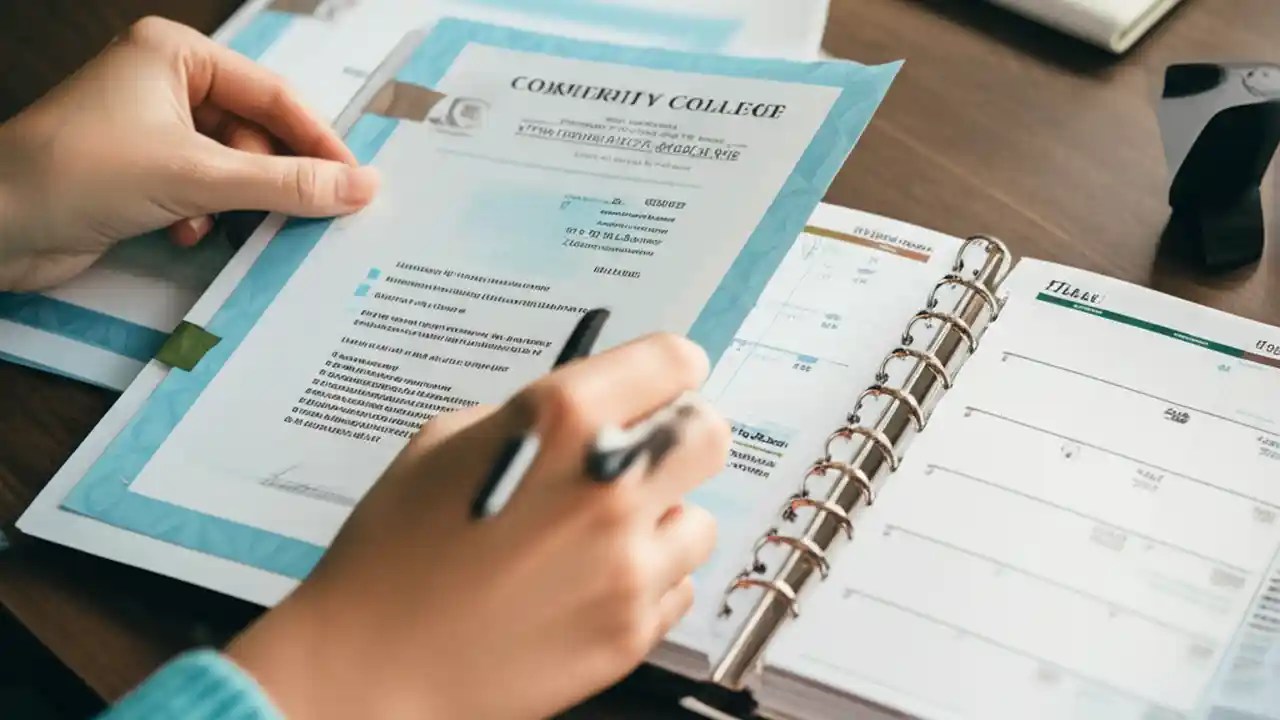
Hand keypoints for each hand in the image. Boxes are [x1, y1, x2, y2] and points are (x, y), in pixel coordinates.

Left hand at [0, 16, 379, 291]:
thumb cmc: (81, 174)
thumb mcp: (198, 177)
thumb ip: (285, 183)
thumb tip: (360, 188)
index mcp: (176, 54)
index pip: (273, 95)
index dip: (318, 141)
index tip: (356, 182)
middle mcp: (165, 82)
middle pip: (256, 132)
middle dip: (271, 178)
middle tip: (306, 214)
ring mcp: (152, 127)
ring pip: (233, 166)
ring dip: (234, 202)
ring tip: (225, 225)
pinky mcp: (142, 170)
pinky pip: (205, 189)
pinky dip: (205, 215)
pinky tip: (187, 233)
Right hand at [226, 334, 730, 719]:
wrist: (370, 669)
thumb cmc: (390, 556)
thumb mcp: (441, 446)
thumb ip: (527, 418)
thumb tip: (580, 417)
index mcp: (561, 420)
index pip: (672, 363)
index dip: (670, 369)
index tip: (668, 380)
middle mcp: (608, 485)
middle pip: (708, 435)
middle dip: (681, 439)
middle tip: (644, 456)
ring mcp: (628, 565)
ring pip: (697, 520)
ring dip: (661, 521)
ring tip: (601, 538)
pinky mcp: (632, 630)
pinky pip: (676, 586)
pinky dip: (647, 582)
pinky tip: (591, 586)